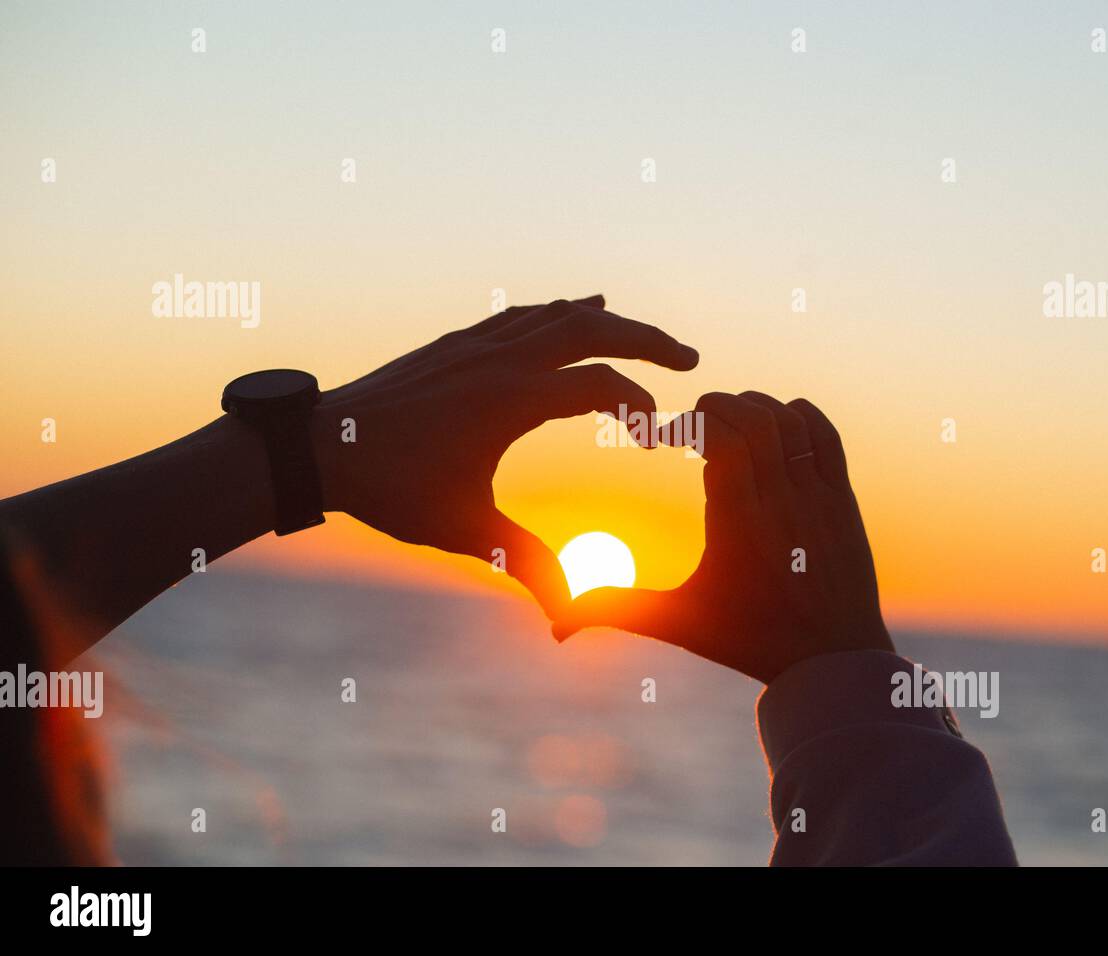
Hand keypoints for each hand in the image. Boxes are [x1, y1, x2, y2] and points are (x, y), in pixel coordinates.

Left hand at [311, 296, 698, 617]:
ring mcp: (475, 344)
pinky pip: (522, 315)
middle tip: (690, 357)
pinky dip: (560, 312)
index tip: (659, 436)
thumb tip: (569, 616)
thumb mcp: (464, 529)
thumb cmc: (389, 489)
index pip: (599, 385)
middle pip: (592, 327)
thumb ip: (526, 563)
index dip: (639, 405)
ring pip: (557, 313)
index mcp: (510, 398)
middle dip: (647, 339)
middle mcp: (499, 359)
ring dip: (608, 320)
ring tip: (643, 336)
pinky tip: (572, 312)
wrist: (316, 446)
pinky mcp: (455, 344)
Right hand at [551, 391, 892, 682]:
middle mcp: (782, 502)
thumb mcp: (679, 624)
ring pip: (790, 420)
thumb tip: (556, 627)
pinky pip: (826, 436)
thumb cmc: (751, 642)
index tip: (667, 437)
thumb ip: (617, 612)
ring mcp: (818, 497)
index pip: (722, 437)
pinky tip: (774, 429)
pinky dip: (798, 417)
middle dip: (717, 407)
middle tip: (693, 425)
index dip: (689, 421)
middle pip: (754, 419)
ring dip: (754, 408)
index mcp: (738, 523)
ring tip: (728, 424)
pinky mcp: (844, 500)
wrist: (833, 663)